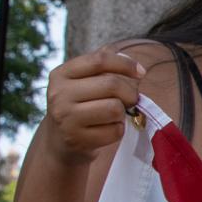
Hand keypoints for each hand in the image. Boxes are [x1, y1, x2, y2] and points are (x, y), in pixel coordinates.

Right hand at [41, 47, 146, 166]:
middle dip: (130, 93)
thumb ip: (103, 66)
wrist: (60, 140)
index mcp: (61, 74)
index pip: (99, 60)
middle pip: (111, 85)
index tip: (141, 72)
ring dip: (122, 113)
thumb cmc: (81, 105)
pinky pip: (115, 131)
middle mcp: (59, 94)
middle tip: (130, 100)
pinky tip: (106, 129)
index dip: (126, 64)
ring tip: (113, 115)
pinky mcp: (76, 139)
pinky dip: (118, 130)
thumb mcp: (82, 81)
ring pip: (115, 108)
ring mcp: (65, 118)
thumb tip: (131, 62)